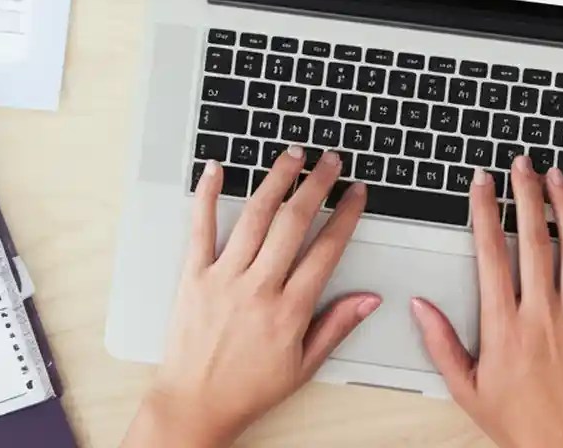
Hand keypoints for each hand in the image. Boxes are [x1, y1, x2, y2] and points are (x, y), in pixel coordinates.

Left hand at [123, 147, 378, 447]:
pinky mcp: (193, 276)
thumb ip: (337, 326)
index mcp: (290, 310)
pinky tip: (216, 169)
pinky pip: (199, 228)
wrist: (194, 405)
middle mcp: (258, 288)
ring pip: (255, 217)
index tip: (356, 193)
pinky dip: (206, 195)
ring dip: (276, 181)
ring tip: (292, 156)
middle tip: (330, 161)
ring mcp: (224, 278)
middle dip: (317, 185)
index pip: (327, 249)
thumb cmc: (248, 389)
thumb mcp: (304, 366)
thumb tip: (369, 299)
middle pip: (294, 223)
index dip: (346, 215)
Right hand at [412, 157, 562, 447]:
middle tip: (522, 164)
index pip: (491, 254)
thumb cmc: (514, 421)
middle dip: (527, 195)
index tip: (482, 183)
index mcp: (504, 326)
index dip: (485, 212)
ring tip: (559, 178)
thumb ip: (439, 342)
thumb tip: (419, 306)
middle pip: (535, 241)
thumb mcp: (464, 385)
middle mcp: (543, 315)